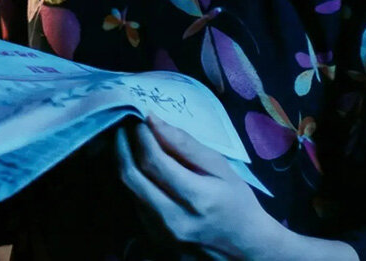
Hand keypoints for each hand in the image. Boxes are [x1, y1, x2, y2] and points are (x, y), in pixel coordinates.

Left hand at [116, 116, 356, 259]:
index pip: (155, 162)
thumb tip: (153, 120)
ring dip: (122, 162)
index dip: (142, 137)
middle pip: (133, 176)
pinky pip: (132, 202)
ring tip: (125, 142)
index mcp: (197, 198)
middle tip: (123, 126)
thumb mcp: (220, 168)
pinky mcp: (153, 238)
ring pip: (128, 189)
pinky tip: (134, 166)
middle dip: (122, 146)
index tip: (139, 120)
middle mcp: (175, 219)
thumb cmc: (235, 201)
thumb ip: (186, 144)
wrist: (243, 245)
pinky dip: (130, 181)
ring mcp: (161, 232)